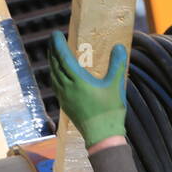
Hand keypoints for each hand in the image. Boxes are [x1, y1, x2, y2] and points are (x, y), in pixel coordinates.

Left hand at [48, 32, 127, 148]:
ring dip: (52, 63)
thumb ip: (117, 65)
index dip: (58, 45)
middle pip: (55, 66)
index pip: (64, 58)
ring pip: (54, 76)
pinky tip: (59, 76)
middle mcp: (67, 88)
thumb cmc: (109, 111)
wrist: (101, 136)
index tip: (56, 34)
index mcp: (78, 81)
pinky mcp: (65, 105)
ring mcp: (64, 97)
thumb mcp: (116, 86)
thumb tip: (119, 47)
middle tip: (53, 40)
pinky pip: (56, 85)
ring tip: (54, 55)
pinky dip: (55, 75)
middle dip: (53, 51)